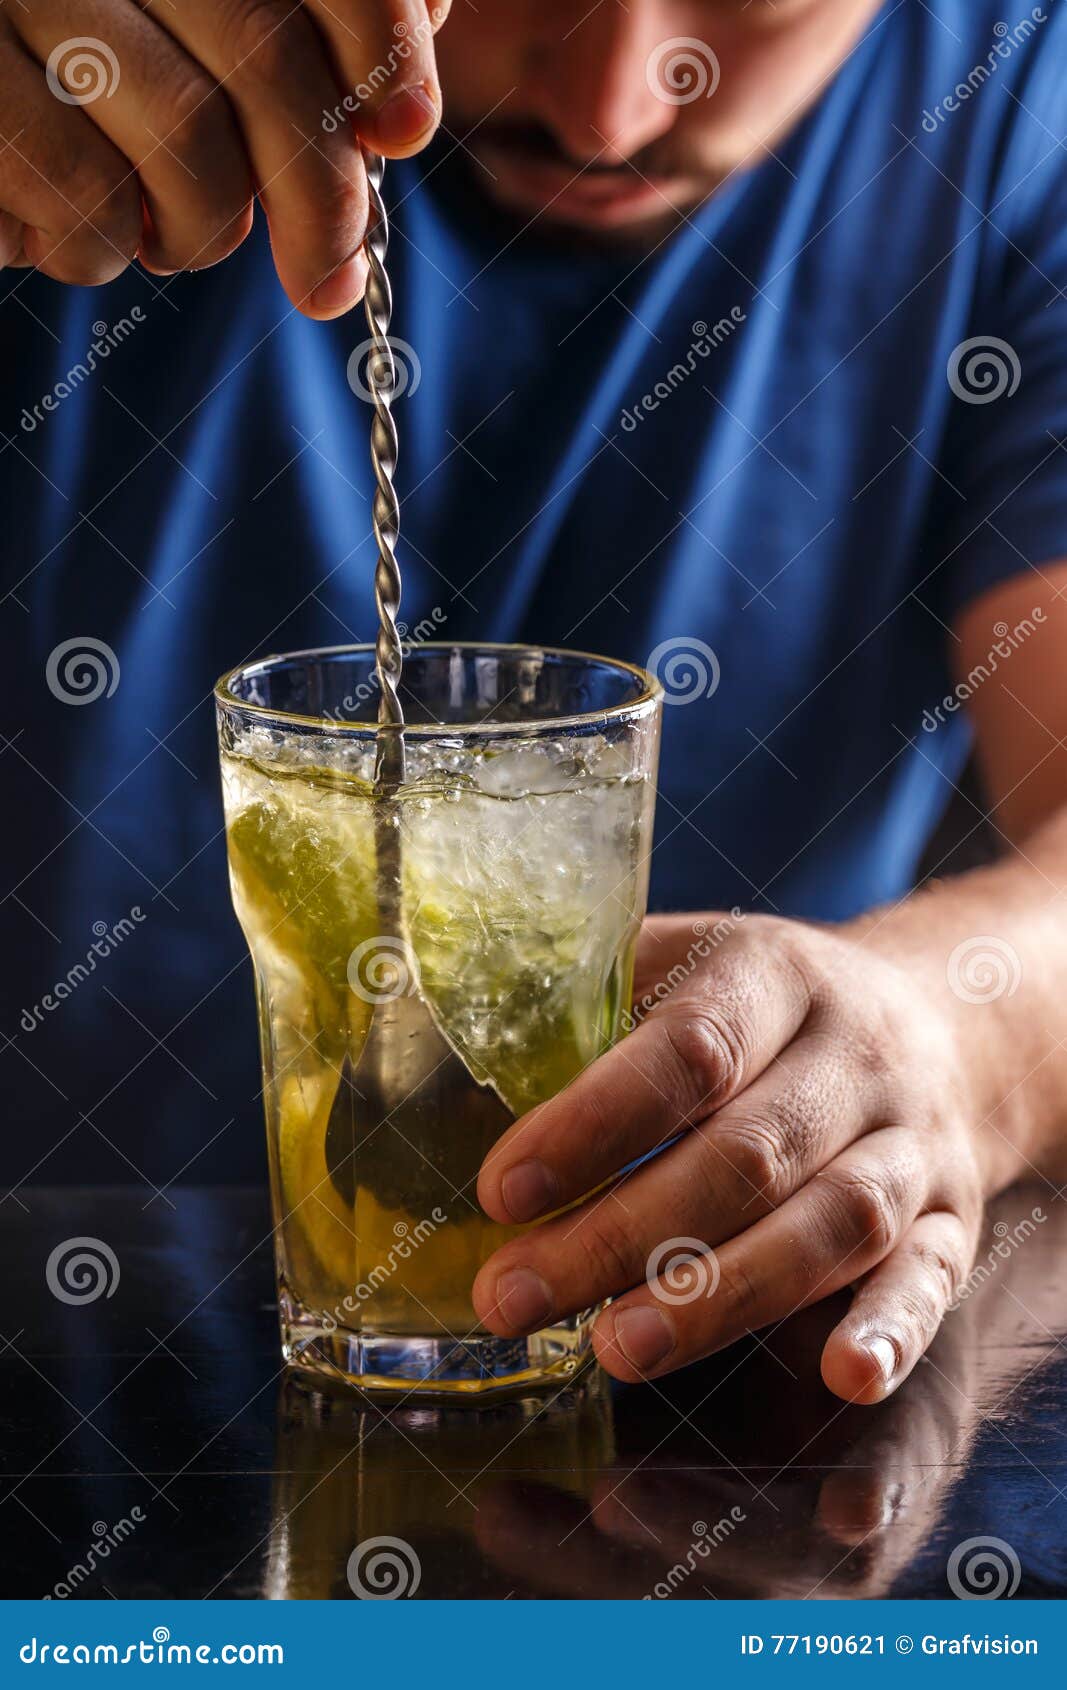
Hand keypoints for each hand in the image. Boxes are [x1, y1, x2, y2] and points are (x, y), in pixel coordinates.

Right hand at [0, 0, 447, 313]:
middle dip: (322, 194)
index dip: (380, 42)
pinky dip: (104, 249)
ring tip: (165, 235)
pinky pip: (90, 199)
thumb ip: (283, 50)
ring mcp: (15, 0)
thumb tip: (401, 107)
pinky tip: (79, 230)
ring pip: (188, 135)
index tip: (404, 131)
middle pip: (266, 52)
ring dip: (201, 230)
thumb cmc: (69, 100)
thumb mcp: (187, 54)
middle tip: (331, 279)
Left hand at [474, 911, 996, 1401]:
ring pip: (833, 1221)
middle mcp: (855, 1055)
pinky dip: (891, 1329)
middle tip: (515, 1296)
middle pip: (747, 1152)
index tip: (503, 1189)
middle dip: (624, 1233)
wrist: (945, 1020)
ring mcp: (913, 1139)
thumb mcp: (690, 961)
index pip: (690, 1046)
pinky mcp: (953, 1216)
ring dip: (725, 1295)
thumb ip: (590, 996)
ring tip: (619, 1348)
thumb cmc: (768, 1003)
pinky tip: (840, 1376)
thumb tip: (448, 1045)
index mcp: (775, 973)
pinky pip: (933, 1277)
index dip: (595, 1120)